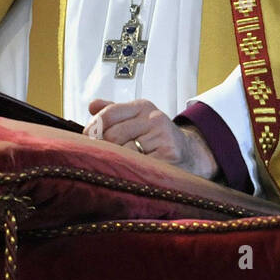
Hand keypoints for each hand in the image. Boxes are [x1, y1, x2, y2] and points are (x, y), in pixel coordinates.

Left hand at [85, 98, 218, 180]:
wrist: (190, 154)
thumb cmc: (156, 139)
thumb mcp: (137, 119)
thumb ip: (114, 112)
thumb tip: (92, 105)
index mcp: (143, 107)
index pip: (109, 113)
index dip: (94, 127)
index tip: (88, 139)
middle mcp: (154, 118)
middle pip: (113, 135)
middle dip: (105, 148)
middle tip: (104, 158)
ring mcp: (162, 137)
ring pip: (124, 152)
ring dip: (118, 162)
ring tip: (120, 167)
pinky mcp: (168, 155)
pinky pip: (139, 165)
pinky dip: (132, 171)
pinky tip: (133, 173)